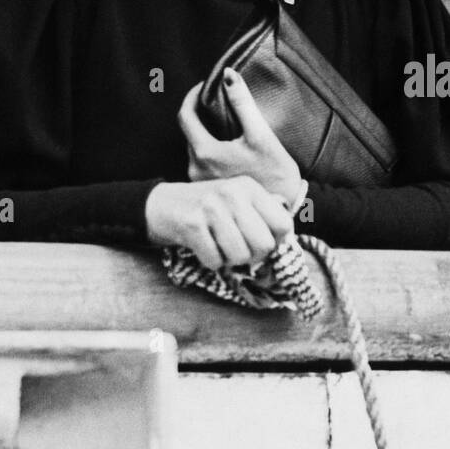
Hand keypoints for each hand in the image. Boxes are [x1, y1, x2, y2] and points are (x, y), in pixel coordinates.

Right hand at [145, 177, 295, 268]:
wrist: (161, 204)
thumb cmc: (206, 207)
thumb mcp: (237, 198)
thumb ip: (264, 209)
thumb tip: (288, 229)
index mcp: (249, 187)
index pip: (284, 224)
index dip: (276, 242)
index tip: (262, 242)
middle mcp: (233, 194)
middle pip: (265, 245)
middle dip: (253, 256)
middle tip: (239, 249)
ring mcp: (212, 208)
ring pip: (241, 256)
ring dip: (230, 260)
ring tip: (220, 247)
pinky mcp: (192, 224)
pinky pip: (215, 260)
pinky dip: (211, 261)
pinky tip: (204, 247)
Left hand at [178, 72, 303, 206]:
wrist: (283, 209)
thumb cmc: (275, 174)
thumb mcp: (261, 135)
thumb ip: (243, 103)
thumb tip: (228, 75)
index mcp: (205, 153)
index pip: (185, 116)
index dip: (192, 96)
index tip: (204, 86)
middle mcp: (195, 169)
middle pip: (189, 132)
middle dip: (199, 114)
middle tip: (215, 101)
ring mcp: (200, 182)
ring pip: (195, 148)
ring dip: (205, 133)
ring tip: (223, 124)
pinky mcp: (209, 190)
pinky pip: (201, 163)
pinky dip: (210, 150)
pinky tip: (227, 148)